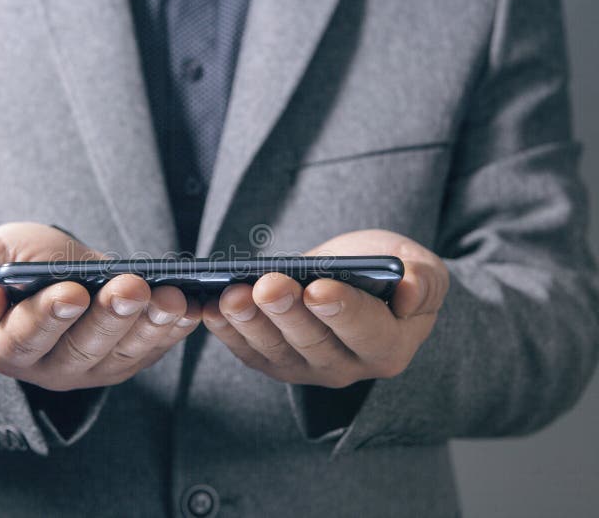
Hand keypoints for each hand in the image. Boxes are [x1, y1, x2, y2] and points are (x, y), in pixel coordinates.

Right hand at [0, 222, 199, 390]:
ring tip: (170, 296)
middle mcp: (51, 368)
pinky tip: (191, 304)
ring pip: (124, 353)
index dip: (49, 316)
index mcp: (8, 346)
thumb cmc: (10, 266)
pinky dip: (174, 328)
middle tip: (132, 287)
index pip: (26, 338)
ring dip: (150, 324)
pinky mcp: (128, 360)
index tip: (72, 291)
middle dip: (110, 316)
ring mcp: (94, 369)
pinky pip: (153, 349)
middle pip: (82, 350)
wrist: (48, 271)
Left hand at [202, 229, 448, 387]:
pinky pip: (248, 351)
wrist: (359, 281)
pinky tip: (210, 306)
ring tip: (231, 295)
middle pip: (313, 343)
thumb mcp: (421, 266)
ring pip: (275, 351)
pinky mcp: (275, 362)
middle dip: (287, 312)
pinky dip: (227, 331)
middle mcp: (347, 367)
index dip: (343, 310)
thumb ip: (425, 279)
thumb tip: (410, 291)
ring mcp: (307, 369)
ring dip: (249, 323)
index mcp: (389, 345)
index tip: (319, 288)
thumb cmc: (391, 272)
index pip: (367, 332)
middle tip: (268, 285)